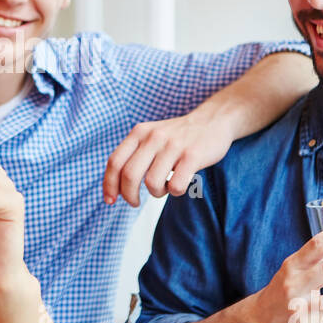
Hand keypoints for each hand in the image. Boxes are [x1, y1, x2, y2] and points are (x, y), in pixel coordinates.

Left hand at [103, 111, 233, 206]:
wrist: (213, 119)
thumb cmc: (179, 136)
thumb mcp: (152, 135)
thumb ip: (134, 153)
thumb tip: (116, 186)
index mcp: (139, 132)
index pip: (115, 162)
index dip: (109, 184)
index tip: (110, 200)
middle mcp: (154, 137)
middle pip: (129, 176)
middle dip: (129, 195)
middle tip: (134, 203)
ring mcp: (173, 146)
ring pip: (152, 183)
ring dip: (156, 193)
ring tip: (164, 187)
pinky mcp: (192, 156)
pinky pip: (176, 186)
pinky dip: (175, 192)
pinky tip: (179, 183)